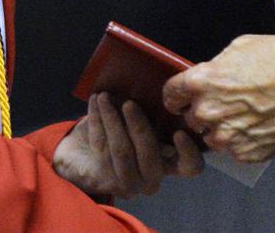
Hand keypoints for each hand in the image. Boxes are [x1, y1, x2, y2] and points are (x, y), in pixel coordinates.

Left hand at [52, 93, 203, 199]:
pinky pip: (101, 147)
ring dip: (112, 119)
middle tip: (128, 103)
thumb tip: (156, 91)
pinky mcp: (105, 182)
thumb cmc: (122, 130)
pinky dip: (97, 121)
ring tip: (105, 97)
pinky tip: (95, 101)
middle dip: (139, 126)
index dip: (188, 152)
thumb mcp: (141, 120)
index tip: (179, 133)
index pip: (190, 166)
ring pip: (122, 150)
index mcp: (169, 163)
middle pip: (150, 154)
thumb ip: (153, 113)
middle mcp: (153, 178)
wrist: (84, 153)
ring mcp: (130, 184)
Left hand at [163, 34, 274, 162]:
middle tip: (227, 102)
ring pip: (211, 137)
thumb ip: (217, 64)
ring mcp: (226, 136)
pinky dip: (241, 142)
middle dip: (203, 110)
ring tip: (245, 116)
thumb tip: (211, 74)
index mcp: (202, 82)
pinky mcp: (244, 154)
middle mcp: (208, 112)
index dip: (177, 94)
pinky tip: (257, 128)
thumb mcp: (242, 46)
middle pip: (191, 117)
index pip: (171, 94)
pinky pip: (233, 150)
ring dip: (221, 128)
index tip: (182, 97)